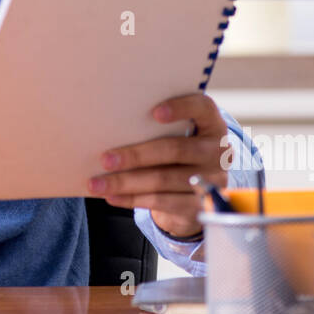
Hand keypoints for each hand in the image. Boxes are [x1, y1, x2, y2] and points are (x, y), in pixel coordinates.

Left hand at [87, 92, 228, 239]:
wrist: (199, 193)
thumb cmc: (178, 153)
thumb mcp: (178, 136)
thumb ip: (156, 129)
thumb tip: (110, 129)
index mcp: (212, 124)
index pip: (202, 107)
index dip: (181, 108)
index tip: (154, 112)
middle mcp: (217, 151)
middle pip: (175, 149)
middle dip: (136, 155)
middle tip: (105, 159)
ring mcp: (212, 181)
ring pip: (163, 180)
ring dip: (126, 182)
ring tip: (97, 183)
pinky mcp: (199, 207)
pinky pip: (162, 202)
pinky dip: (132, 199)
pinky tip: (112, 196)